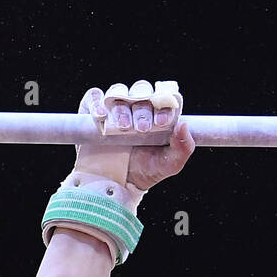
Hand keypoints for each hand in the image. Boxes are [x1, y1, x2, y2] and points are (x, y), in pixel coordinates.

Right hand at [76, 80, 195, 190]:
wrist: (118, 185)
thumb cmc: (146, 170)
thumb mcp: (169, 164)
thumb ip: (183, 147)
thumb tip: (184, 124)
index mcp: (157, 113)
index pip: (162, 97)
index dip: (163, 105)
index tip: (162, 123)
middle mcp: (136, 106)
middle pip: (140, 92)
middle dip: (143, 109)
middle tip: (143, 129)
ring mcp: (114, 108)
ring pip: (118, 93)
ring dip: (122, 108)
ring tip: (124, 127)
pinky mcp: (93, 112)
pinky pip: (93, 98)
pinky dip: (97, 102)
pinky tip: (102, 116)